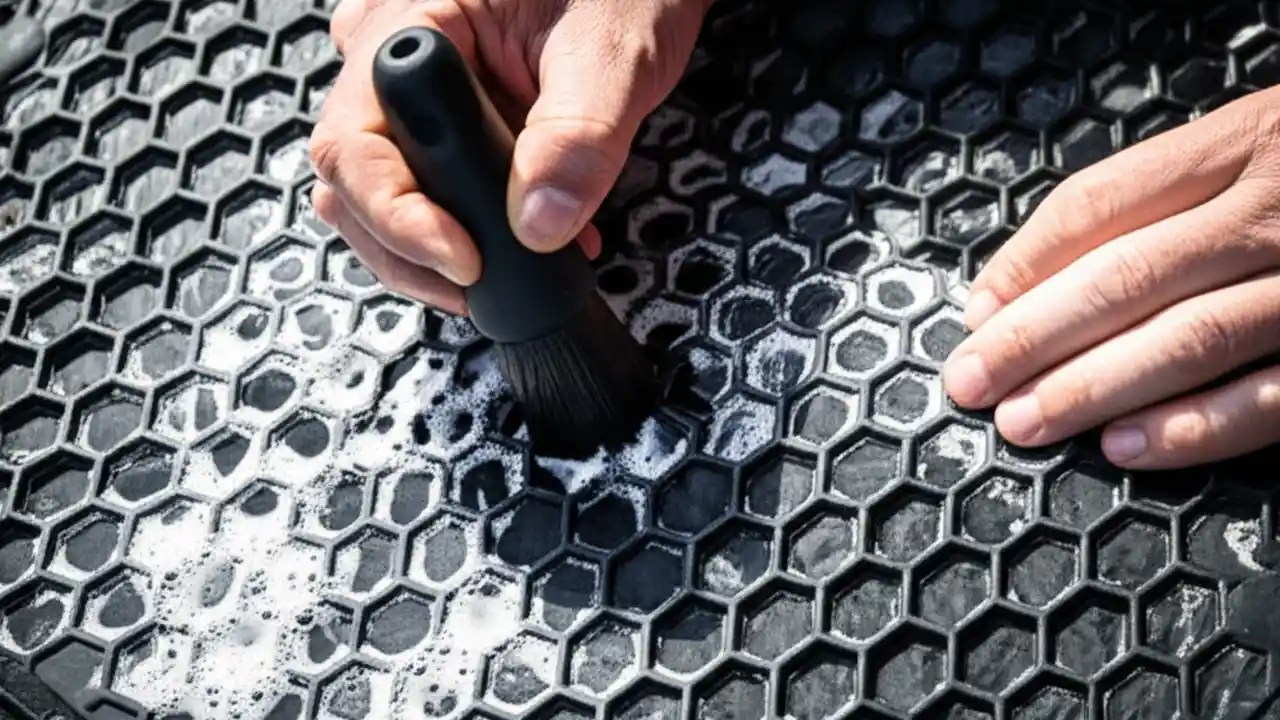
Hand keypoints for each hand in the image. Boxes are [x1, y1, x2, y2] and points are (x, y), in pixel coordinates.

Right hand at [308, 0, 709, 314]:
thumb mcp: (613, 53)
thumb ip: (579, 135)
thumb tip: (537, 224)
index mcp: (411, 21)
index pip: (355, 143)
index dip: (398, 217)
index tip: (464, 260)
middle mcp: (392, 55)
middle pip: (352, 181)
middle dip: (410, 249)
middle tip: (484, 283)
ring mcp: (414, 91)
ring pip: (380, 192)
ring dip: (435, 248)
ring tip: (515, 267)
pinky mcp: (445, 118)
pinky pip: (428, 184)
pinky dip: (466, 228)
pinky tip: (528, 240)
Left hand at [944, 87, 1279, 470]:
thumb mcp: (1248, 148)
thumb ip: (1150, 201)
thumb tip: (1015, 285)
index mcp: (1243, 143)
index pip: (1100, 204)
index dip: (1023, 265)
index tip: (976, 317)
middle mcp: (1277, 209)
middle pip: (1127, 277)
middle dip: (1035, 339)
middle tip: (974, 382)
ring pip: (1188, 339)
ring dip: (1093, 389)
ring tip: (1026, 421)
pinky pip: (1270, 397)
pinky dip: (1193, 428)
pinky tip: (1125, 448)